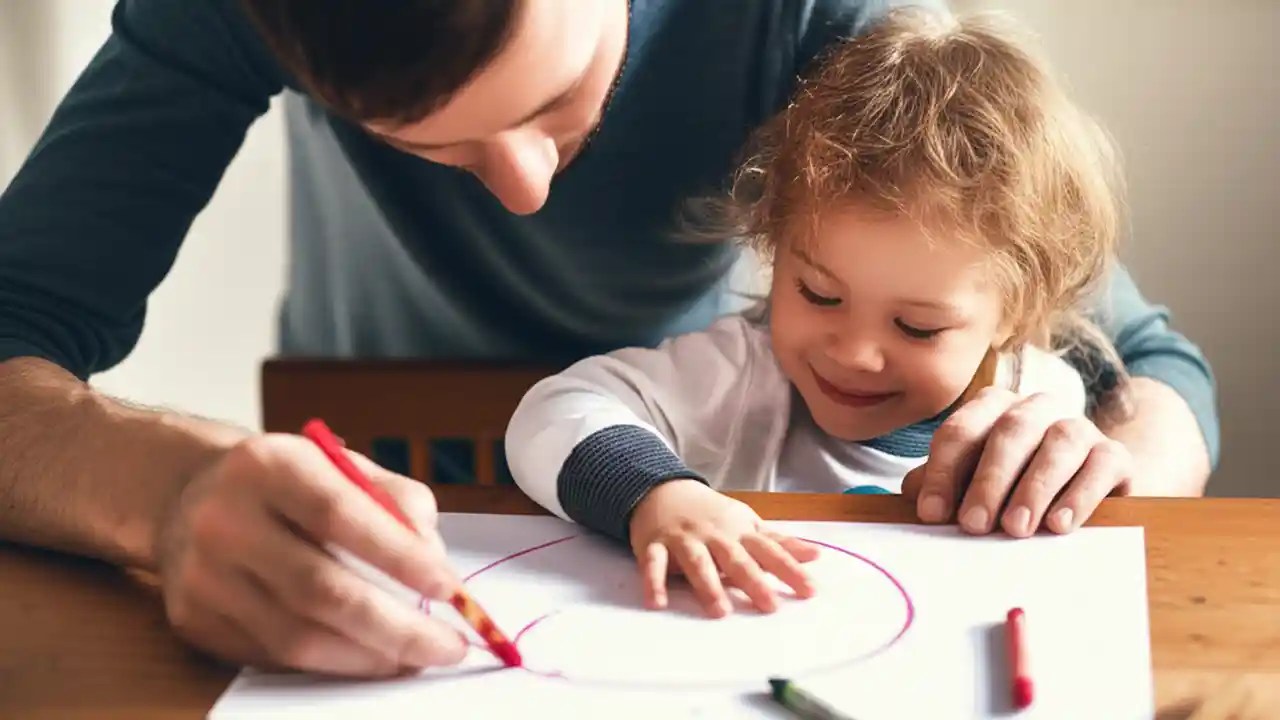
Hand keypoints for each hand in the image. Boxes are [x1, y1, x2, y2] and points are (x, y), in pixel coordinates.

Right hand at [156, 433, 467, 676]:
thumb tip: (433, 559)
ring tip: (414, 656)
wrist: (186, 496)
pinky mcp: (194, 620)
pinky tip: (366, 657)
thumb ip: (397, 500)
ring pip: (298, 636)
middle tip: (447, 645)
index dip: (400, 556)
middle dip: (396, 627)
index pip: (340, 515)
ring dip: (368, 656)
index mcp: (268, 466)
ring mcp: (202, 576)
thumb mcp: (340, 465)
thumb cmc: (286, 483)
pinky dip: (330, 663)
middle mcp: (225, 520)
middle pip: (320, 589)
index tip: (450, 587)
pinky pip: (274, 657)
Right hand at [628, 480, 817, 616]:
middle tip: (770, 605)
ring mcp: (683, 539)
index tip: (810, 590)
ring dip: (708, 586)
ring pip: (697, 562)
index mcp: (739, 532)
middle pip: (735, 559)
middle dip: (753, 581)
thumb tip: (816, 555)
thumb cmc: (712, 515)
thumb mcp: (747, 524)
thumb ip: (779, 543)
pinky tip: (657, 603)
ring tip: (720, 611)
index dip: (790, 570)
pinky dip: (654, 582)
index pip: (769, 551)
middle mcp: (713, 535)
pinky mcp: (655, 545)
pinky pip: (653, 564)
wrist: (663, 489)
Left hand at [903, 388, 1133, 537]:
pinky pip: (1101, 465)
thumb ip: (944, 486)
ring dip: (1034, 487)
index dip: (943, 472)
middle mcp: (1036, 408)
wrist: (1082, 491)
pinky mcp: (1115, 454)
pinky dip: (1080, 494)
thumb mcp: (972, 485)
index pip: (962, 431)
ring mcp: (1079, 426)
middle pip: (1010, 431)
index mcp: (993, 408)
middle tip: (974, 525)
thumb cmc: (1011, 488)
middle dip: (988, 480)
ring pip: (1059, 442)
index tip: (932, 514)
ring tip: (1016, 528)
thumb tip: (914, 498)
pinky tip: (1060, 524)